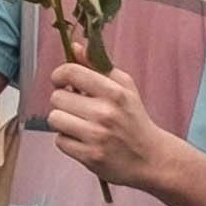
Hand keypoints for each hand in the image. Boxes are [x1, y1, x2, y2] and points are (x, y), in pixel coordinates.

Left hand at [43, 53, 168, 196]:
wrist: (151, 157)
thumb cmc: (134, 119)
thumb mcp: (124, 88)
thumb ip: (97, 66)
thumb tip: (75, 47)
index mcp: (114, 92)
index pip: (71, 72)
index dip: (59, 75)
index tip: (61, 81)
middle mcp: (105, 113)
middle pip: (57, 97)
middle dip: (64, 102)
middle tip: (78, 108)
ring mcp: (96, 136)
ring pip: (54, 119)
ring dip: (63, 122)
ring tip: (80, 125)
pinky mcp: (89, 156)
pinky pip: (59, 141)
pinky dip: (68, 141)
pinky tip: (84, 141)